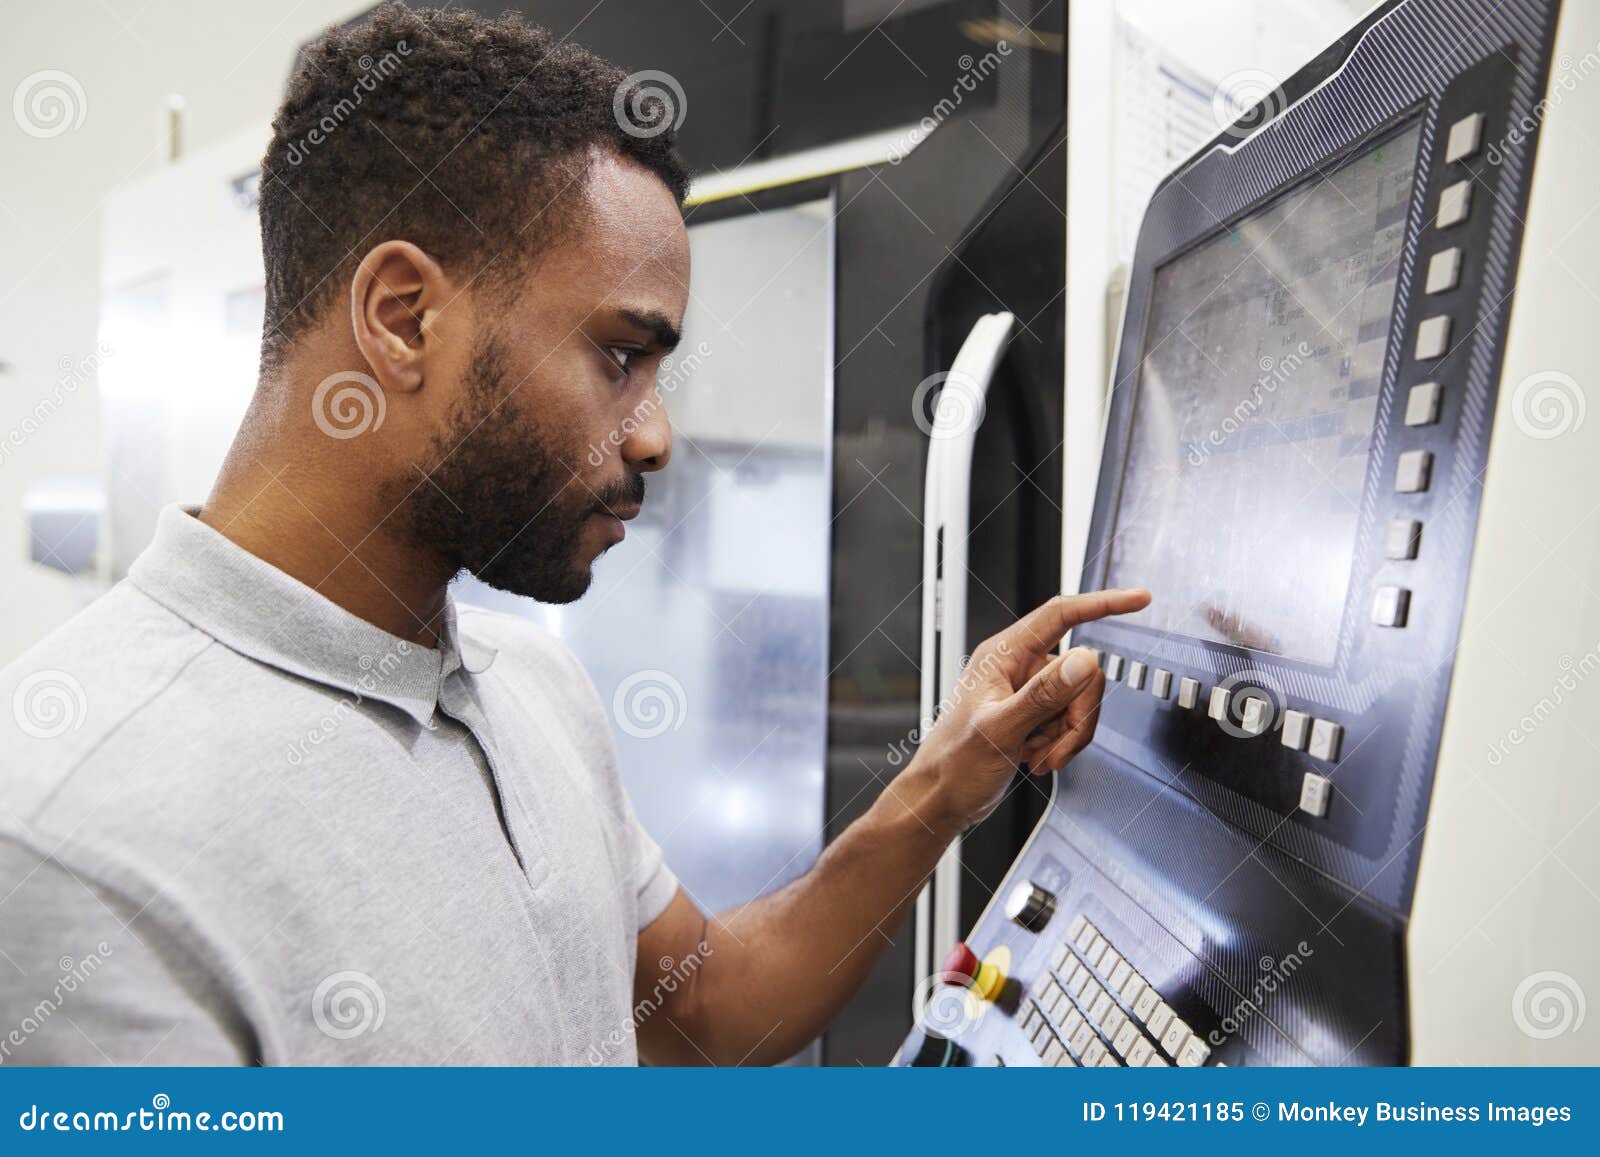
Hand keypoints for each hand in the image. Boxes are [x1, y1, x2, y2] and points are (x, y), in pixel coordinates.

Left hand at [903, 588, 1151, 832]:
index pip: (1061, 615)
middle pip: (1082, 671)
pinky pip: (1071, 719)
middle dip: (1077, 715)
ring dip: (1067, 735)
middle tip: (1055, 747)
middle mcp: (1016, 666)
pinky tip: (1036, 757)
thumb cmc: (954, 764)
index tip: (1138, 599)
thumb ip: (1042, 695)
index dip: (1103, 603)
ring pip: (1080, 699)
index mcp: (1002, 655)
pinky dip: (1062, 743)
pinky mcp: (1034, 712)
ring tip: (1037, 756)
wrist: (943, 797)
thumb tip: (1083, 660)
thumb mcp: (1000, 729)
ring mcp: (1027, 689)